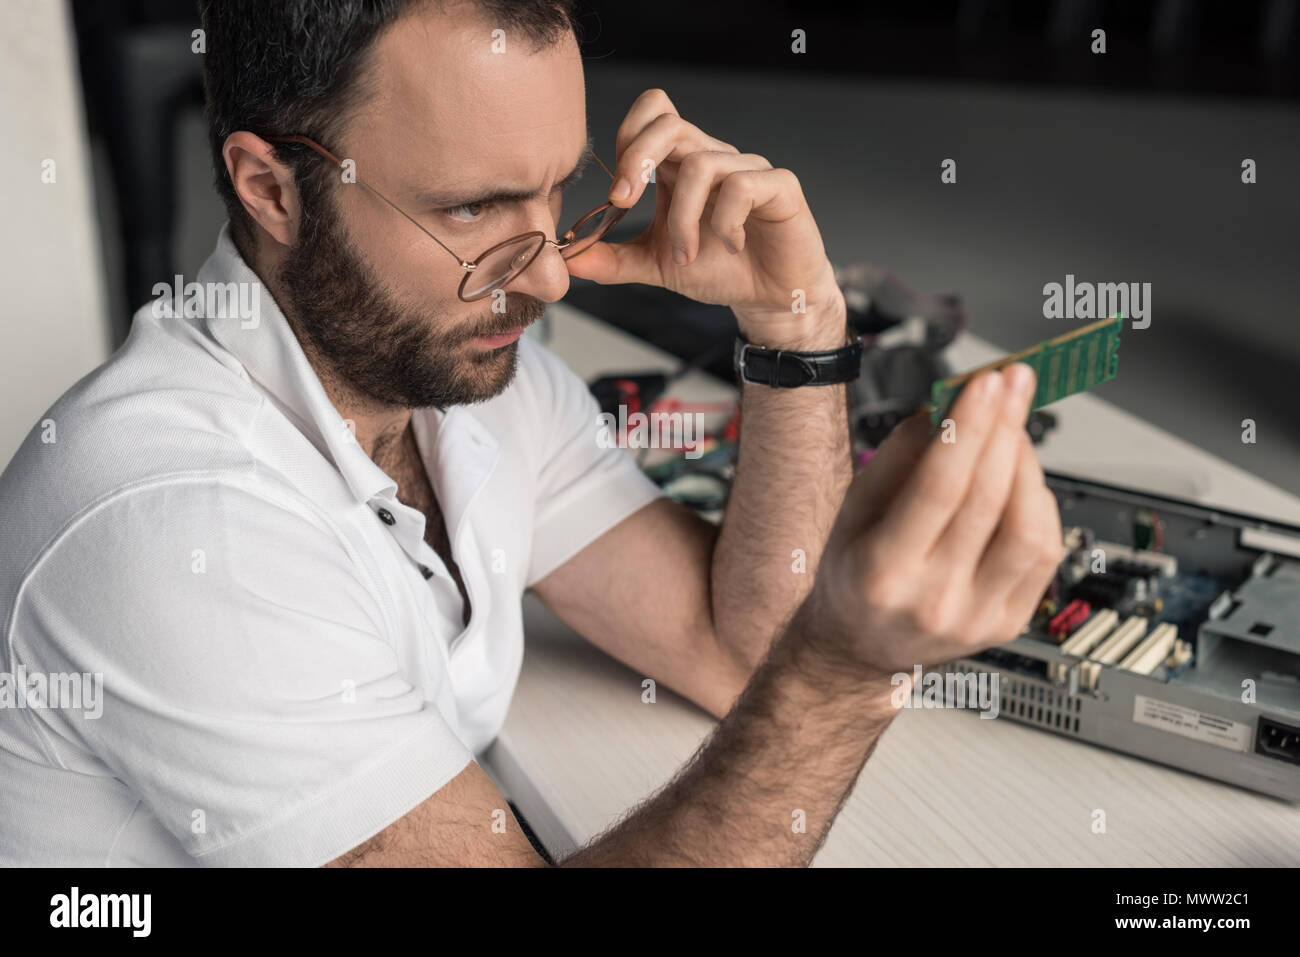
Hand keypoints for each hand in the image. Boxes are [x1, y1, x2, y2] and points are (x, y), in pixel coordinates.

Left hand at [564, 89, 845, 349]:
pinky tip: (732, 246)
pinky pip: (742, 185)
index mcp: (680, 165)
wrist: (769, 297)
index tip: (616, 196)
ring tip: (686, 255)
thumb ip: (613, 259)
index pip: (652, 115)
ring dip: (682, 219)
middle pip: (668, 123)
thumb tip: (567, 259)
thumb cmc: (720, 270)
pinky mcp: (780, 186)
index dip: (627, 143)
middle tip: (624, 203)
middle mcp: (713, 157)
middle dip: (636, 160)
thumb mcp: (655, 266)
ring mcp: (747, 168)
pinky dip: (726, 222)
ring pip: (700, 165)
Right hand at [805, 363, 1065, 676]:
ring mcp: (978, 618)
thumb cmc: (853, 577)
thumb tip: (946, 408)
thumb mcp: (851, 513)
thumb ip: (897, 458)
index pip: (939, 488)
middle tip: (1013, 383)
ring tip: (1012, 433)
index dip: (969, 427)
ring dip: (1028, 466)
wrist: (860, 650)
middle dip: (1006, 428)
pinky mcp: (1009, 623)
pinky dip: (1040, 503)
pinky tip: (1021, 480)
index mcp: (883, 573)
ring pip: (1030, 529)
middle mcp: (933, 601)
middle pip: (989, 501)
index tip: (986, 382)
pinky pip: (1044, 553)